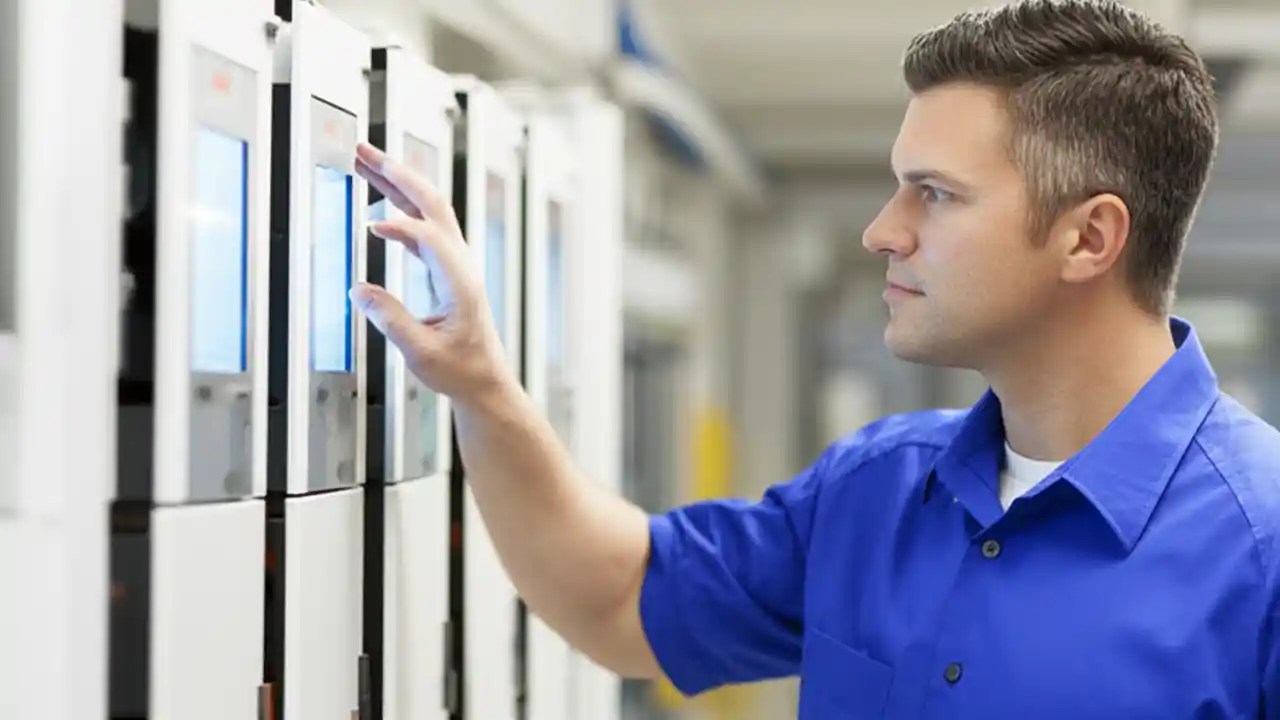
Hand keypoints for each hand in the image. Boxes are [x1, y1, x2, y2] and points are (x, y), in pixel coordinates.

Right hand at [350, 141, 512, 404]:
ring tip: (366, 163)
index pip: (431, 237)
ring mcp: (456, 264)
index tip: (372, 227)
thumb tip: (359, 290)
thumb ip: (390, 320)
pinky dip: (401, 211)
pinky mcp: (448, 270)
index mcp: (459, 282)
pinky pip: (425, 228)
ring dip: (398, 184)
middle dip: (398, 174)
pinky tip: (380, 208)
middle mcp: (460, 265)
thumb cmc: (461, 371)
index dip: (401, 228)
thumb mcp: (420, 353)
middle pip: (431, 204)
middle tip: (364, 151)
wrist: (484, 382)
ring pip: (428, 210)